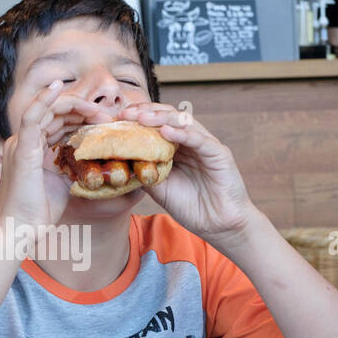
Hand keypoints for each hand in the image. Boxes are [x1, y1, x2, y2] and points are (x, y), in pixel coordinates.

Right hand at [0, 81, 103, 229]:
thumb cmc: (37, 212)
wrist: (21, 229)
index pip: (58, 124)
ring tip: (97, 109)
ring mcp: (22, 143)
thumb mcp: (61, 183)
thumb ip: (70, 167)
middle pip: (56, 115)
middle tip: (107, 117)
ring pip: (48, 111)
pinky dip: (44, 99)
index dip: (81, 119)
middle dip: (83, 112)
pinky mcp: (22, 147)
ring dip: (74, 106)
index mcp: (33, 149)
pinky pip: (32, 116)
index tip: (105, 123)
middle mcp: (25, 142)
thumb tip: (91, 162)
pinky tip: (57, 87)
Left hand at [116, 98, 255, 243]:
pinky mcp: (219, 153)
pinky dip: (183, 133)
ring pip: (184, 122)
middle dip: (147, 112)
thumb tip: (121, 162)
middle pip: (169, 116)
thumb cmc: (192, 207)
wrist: (218, 225)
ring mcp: (206, 145)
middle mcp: (192, 142)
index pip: (157, 124)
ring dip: (162, 118)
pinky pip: (199, 139)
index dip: (138, 119)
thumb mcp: (160, 189)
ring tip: (142, 118)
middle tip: (127, 114)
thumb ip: (146, 173)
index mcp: (178, 148)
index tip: (118, 120)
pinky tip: (166, 131)